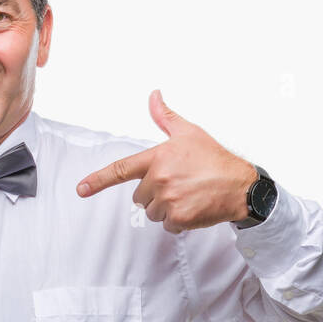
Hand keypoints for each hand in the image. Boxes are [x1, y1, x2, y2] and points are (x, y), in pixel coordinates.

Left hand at [76, 89, 257, 233]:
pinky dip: (178, 221)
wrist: (241, 186)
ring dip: (166, 209)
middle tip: (178, 185)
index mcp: (157, 158)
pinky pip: (167, 225)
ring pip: (152, 213)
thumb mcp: (189, 133)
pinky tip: (193, 208)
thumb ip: (165, 117)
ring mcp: (168, 200)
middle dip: (154, 194)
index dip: (98, 180)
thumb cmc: (215, 159)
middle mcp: (160, 179)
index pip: (122, 170)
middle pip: (139, 197)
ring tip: (187, 196)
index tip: (81, 189)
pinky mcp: (178, 218)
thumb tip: (153, 95)